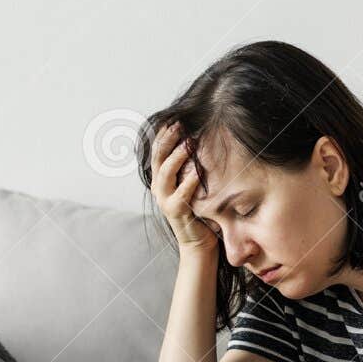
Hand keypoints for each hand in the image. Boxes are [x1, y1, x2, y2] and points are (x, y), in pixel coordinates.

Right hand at [149, 121, 218, 252]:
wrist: (199, 241)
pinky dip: (188, 182)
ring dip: (177, 157)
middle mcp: (160, 188)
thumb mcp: (196, 185)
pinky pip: (180, 194)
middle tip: (181, 126)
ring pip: (165, 173)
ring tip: (188, 144)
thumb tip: (205, 142)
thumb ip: (194, 167)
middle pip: (158, 158)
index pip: (158, 151)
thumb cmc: (201, 210)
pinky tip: (198, 171)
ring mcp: (165, 200)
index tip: (176, 120)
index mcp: (162, 179)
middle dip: (168, 140)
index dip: (164, 135)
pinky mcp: (175, 212)